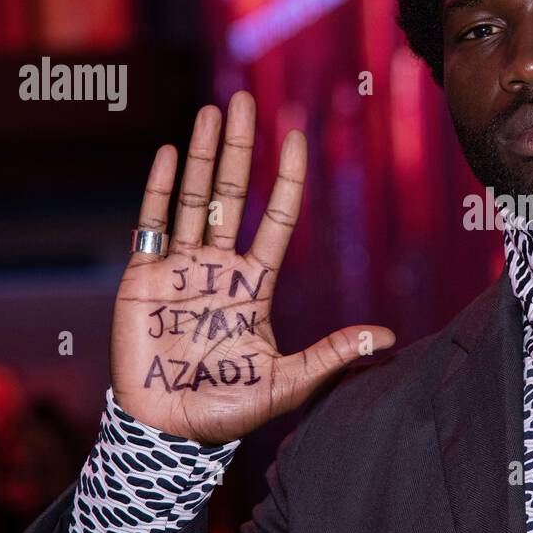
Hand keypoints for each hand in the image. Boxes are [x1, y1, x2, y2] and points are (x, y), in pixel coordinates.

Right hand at [109, 92, 393, 443]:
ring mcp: (179, 270)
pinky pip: (150, 226)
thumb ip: (333, 355)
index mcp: (253, 284)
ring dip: (198, 155)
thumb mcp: (290, 382)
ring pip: (190, 199)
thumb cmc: (229, 410)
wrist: (171, 431)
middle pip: (228, 194)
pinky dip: (157, 190)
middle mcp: (217, 267)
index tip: (295, 136)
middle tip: (245, 100)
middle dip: (237, 148)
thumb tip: (390, 336)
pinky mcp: (143, 280)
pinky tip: (167, 153)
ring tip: (210, 112)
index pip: (274, 217)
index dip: (284, 178)